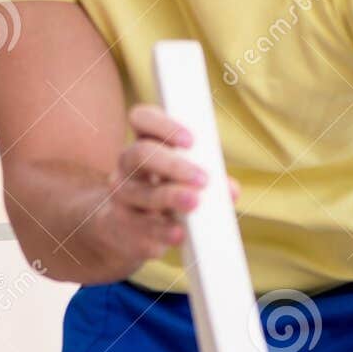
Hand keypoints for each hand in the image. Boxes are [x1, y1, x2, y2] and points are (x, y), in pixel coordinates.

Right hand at [95, 104, 236, 277]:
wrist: (126, 233)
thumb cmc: (164, 194)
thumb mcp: (184, 181)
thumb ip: (209, 179)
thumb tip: (230, 190)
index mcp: (145, 144)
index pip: (141, 118)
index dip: (163, 125)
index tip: (191, 141)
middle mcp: (127, 167)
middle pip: (139, 153)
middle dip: (172, 164)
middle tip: (202, 178)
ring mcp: (122, 197)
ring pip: (140, 193)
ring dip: (169, 196)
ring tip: (195, 202)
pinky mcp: (123, 227)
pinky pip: (141, 229)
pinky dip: (162, 231)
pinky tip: (178, 233)